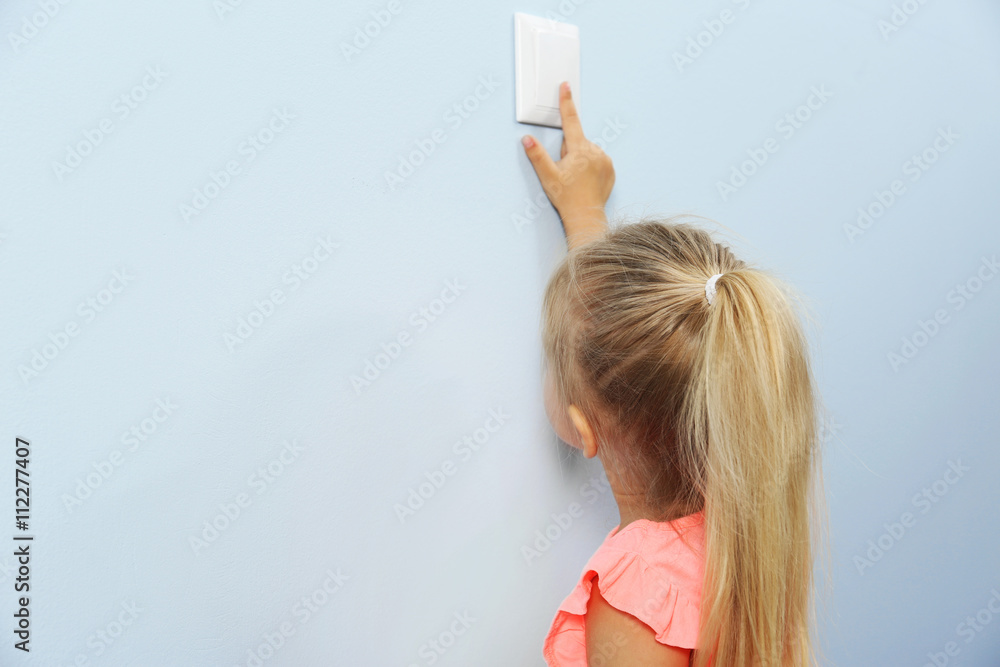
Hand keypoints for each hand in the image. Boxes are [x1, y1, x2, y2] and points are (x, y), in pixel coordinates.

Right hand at [521, 81, 614, 248]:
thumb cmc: (567, 198)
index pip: (570, 121)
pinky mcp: (611, 169)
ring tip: (576, 178)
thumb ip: (537, 155)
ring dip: (580, 159)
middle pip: (577, 141)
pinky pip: (598, 160)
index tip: (566, 86)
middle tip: (565, 170)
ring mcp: (605, 160)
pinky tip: (585, 180)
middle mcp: (595, 151)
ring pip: (588, 151)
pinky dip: (590, 166)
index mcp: (579, 150)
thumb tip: (527, 139)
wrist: (586, 215)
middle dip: (569, 150)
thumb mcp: (548, 176)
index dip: (566, 102)